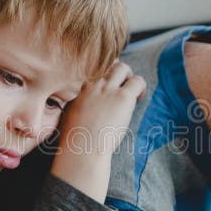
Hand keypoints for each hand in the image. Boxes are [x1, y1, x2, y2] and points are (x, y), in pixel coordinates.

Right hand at [50, 60, 145, 202]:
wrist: (82, 147)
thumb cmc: (74, 139)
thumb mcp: (69, 117)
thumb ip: (76, 107)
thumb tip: (79, 111)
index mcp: (79, 89)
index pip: (92, 69)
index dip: (102, 75)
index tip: (106, 87)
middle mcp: (93, 85)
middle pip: (106, 63)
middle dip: (115, 72)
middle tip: (121, 87)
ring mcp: (108, 89)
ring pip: (122, 67)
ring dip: (129, 77)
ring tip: (131, 92)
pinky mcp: (122, 98)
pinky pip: (138, 82)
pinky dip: (141, 87)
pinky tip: (138, 99)